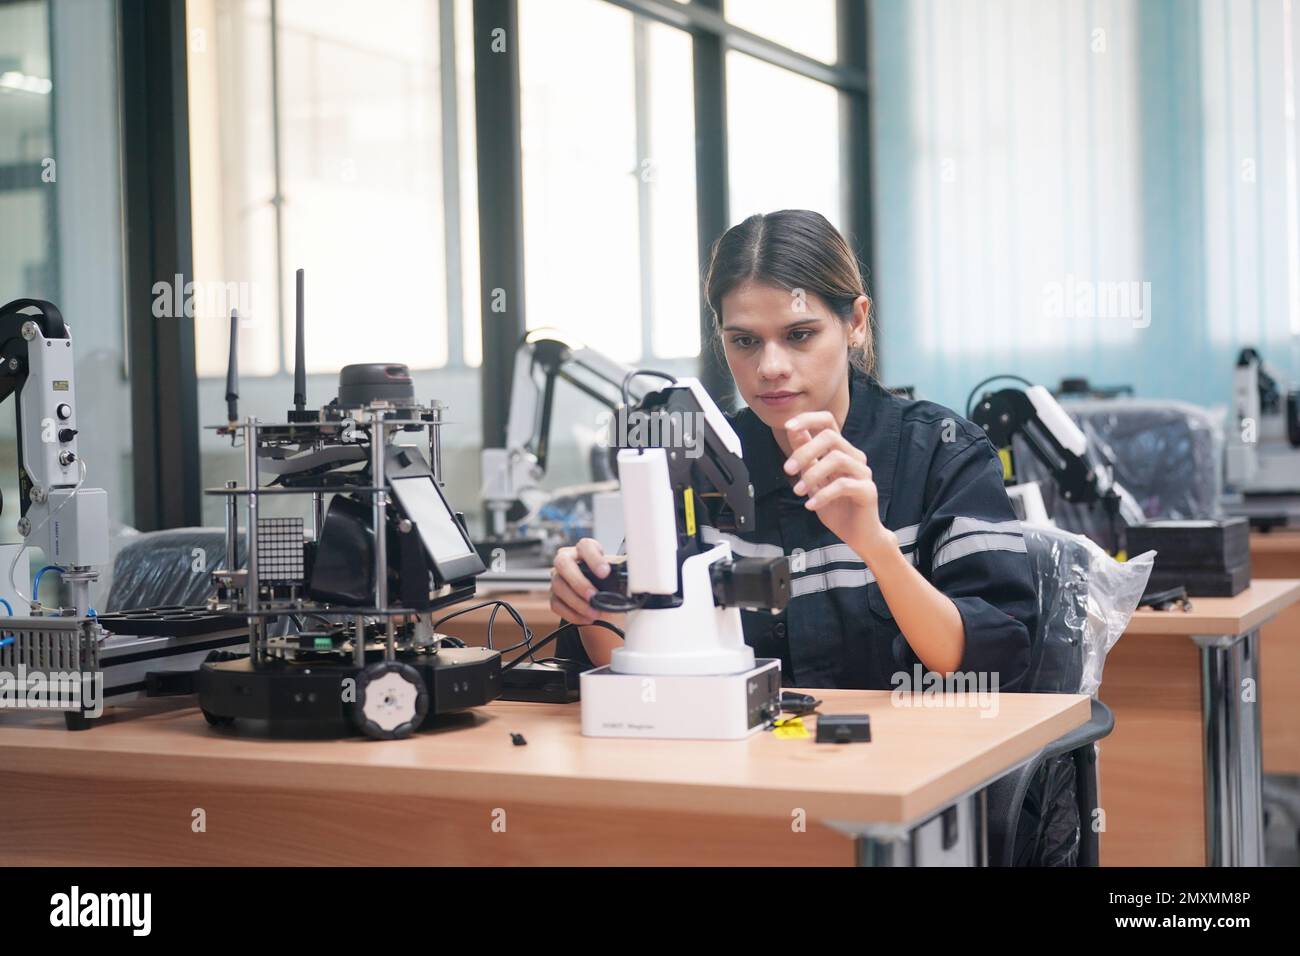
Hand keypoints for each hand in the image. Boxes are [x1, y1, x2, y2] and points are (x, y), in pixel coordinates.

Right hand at [550, 537, 610, 625]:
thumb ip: (618, 573)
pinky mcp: (554, 594)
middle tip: (594, 596)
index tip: (605, 573)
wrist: (598, 591)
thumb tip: (631, 581)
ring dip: (577, 602)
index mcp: (584, 549)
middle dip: (579, 582)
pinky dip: (571, 614)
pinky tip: (585, 618)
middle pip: (563, 564)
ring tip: (593, 613)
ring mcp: (557, 576)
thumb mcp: (613, 571)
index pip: (585, 546)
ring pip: (558, 586)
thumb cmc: (606, 578)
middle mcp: (567, 559)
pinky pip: (556, 604)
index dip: (594, 559)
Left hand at [783, 411, 896, 562]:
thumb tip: (794, 430)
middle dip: (805, 451)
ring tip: (799, 492)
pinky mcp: (867, 490)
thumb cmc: (836, 507)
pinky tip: (811, 505)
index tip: (787, 426)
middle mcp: (854, 457)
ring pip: (836, 459)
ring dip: (812, 474)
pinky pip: (843, 484)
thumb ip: (806, 456)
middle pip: (830, 437)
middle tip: (788, 470)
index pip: (828, 422)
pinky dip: (823, 494)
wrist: (857, 535)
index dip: (808, 419)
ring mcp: (863, 472)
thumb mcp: (813, 479)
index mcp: (841, 451)